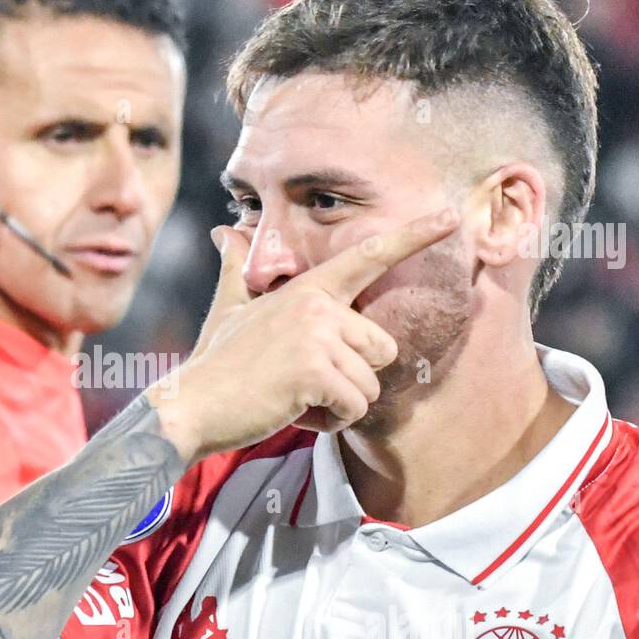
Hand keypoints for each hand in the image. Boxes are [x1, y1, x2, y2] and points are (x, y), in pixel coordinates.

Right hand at [148, 208, 460, 460]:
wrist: (189, 405)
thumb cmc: (214, 362)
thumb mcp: (228, 309)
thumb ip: (235, 270)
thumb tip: (223, 232)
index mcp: (305, 289)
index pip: (366, 257)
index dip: (411, 237)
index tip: (449, 216)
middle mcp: (316, 305)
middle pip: (382, 348)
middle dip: (352, 377)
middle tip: (304, 382)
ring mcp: (315, 336)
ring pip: (370, 384)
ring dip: (339, 404)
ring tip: (294, 397)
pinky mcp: (314, 372)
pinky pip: (354, 407)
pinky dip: (329, 422)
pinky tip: (293, 412)